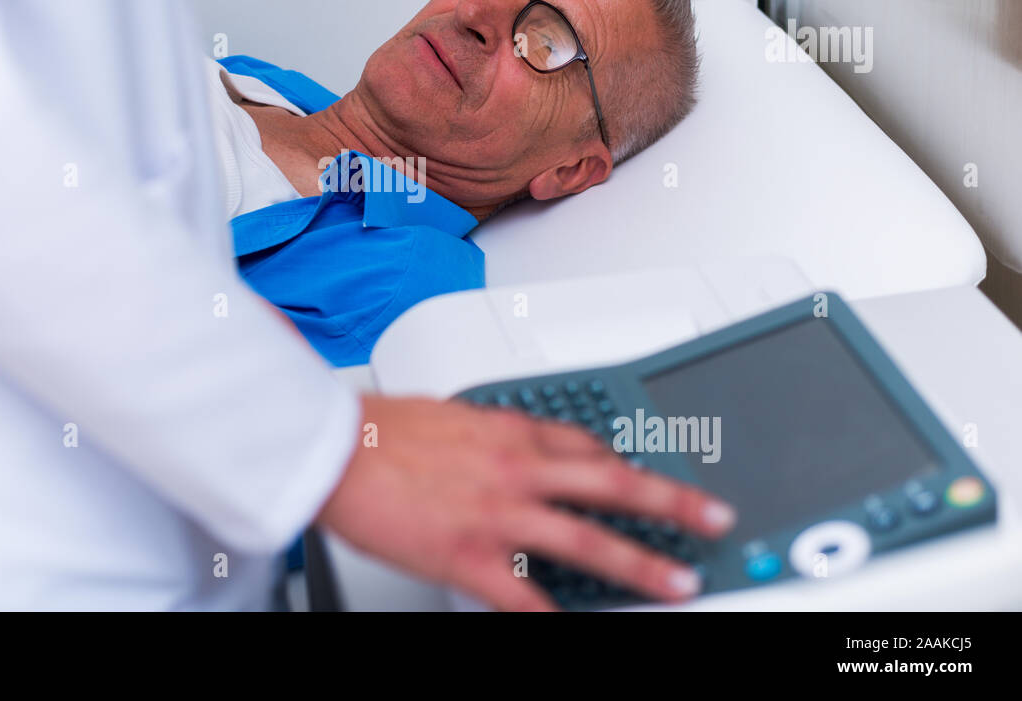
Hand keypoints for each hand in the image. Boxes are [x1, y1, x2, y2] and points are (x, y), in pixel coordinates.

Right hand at [316, 394, 735, 610]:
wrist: (334, 449)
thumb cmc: (378, 429)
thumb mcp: (447, 414)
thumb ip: (488, 435)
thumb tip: (505, 446)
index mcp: (509, 430)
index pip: (586, 445)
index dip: (626, 463)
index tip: (648, 474)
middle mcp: (517, 469)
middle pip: (612, 483)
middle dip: (671, 501)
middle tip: (712, 516)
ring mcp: (500, 515)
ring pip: (590, 539)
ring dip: (642, 563)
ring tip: (680, 580)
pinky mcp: (471, 557)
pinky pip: (527, 600)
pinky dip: (558, 620)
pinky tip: (582, 630)